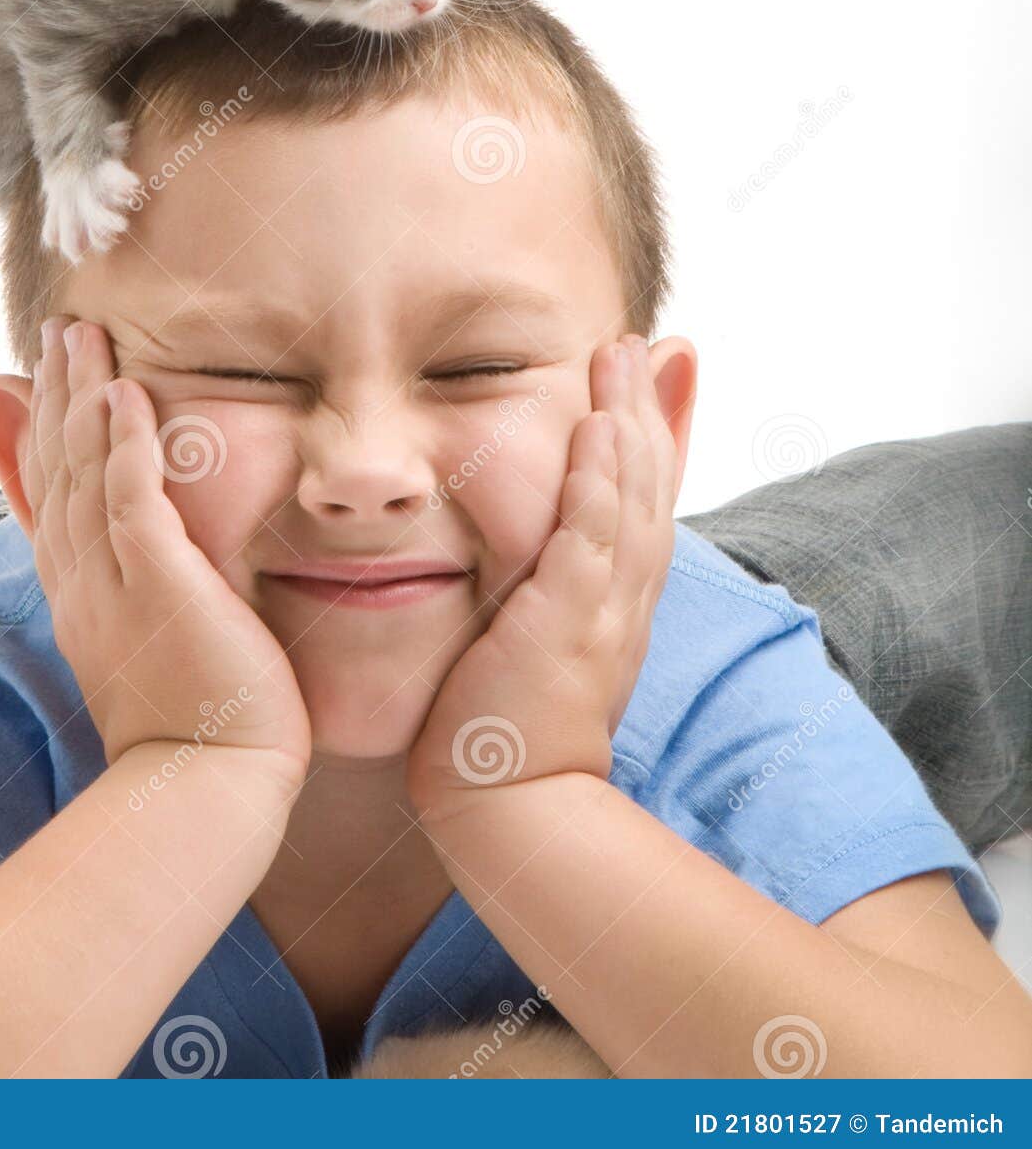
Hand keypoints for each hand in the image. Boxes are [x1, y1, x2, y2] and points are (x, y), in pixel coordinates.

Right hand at [24, 315, 311, 790]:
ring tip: (82, 334)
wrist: (211, 787)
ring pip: (84, 472)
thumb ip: (149, 596)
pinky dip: (126, 446)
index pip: (56, 497)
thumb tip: (160, 564)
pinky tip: (128, 397)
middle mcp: (84, 584)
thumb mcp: (155, 651)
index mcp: (82, 598)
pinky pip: (132, 502)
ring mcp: (115, 585)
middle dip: (58, 393)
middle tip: (58, 328)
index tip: (53, 377)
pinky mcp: (160, 588)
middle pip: (58, 469)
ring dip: (83, 396)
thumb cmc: (200, 727)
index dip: (50, 432)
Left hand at [406, 334, 676, 820]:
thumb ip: (535, 590)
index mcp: (615, 602)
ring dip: (629, 423)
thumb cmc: (501, 732)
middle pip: (647, 488)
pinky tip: (593, 430)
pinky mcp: (566, 625)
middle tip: (638, 340)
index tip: (638, 375)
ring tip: (621, 356)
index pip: (640, 504)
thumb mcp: (532, 645)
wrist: (506, 809)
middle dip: (646, 408)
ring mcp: (602, 611)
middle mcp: (621, 599)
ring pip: (629, 501)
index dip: (648, 436)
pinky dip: (597, 482)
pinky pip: (589, 540)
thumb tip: (527, 552)